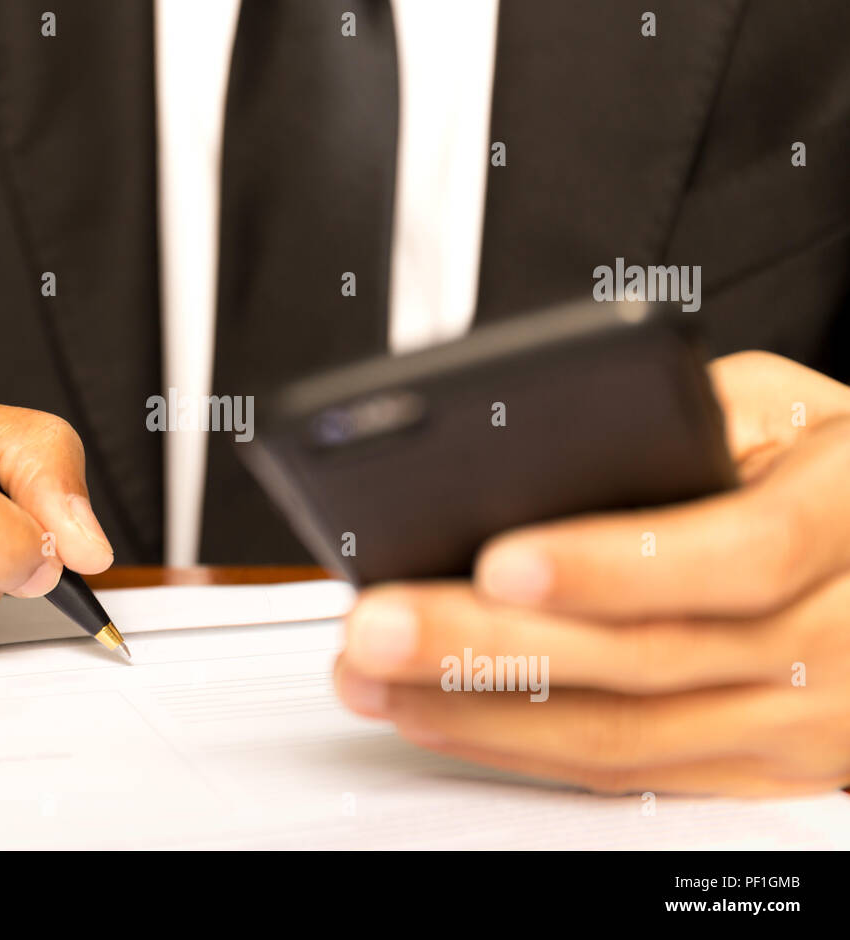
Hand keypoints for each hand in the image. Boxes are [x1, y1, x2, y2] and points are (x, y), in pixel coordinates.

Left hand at [335, 351, 849, 795]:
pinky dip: (520, 745)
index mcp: (849, 520)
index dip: (613, 564)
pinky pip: (627, 771)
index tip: (501, 559)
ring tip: (377, 675)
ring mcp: (801, 720)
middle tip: (382, 626)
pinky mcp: (758, 765)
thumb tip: (548, 441)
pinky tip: (440, 717)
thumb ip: (685, 418)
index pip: (735, 555)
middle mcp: (838, 638)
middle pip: (648, 658)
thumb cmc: (840, 472)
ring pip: (622, 734)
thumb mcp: (788, 409)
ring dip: (480, 710)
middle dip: (490, 648)